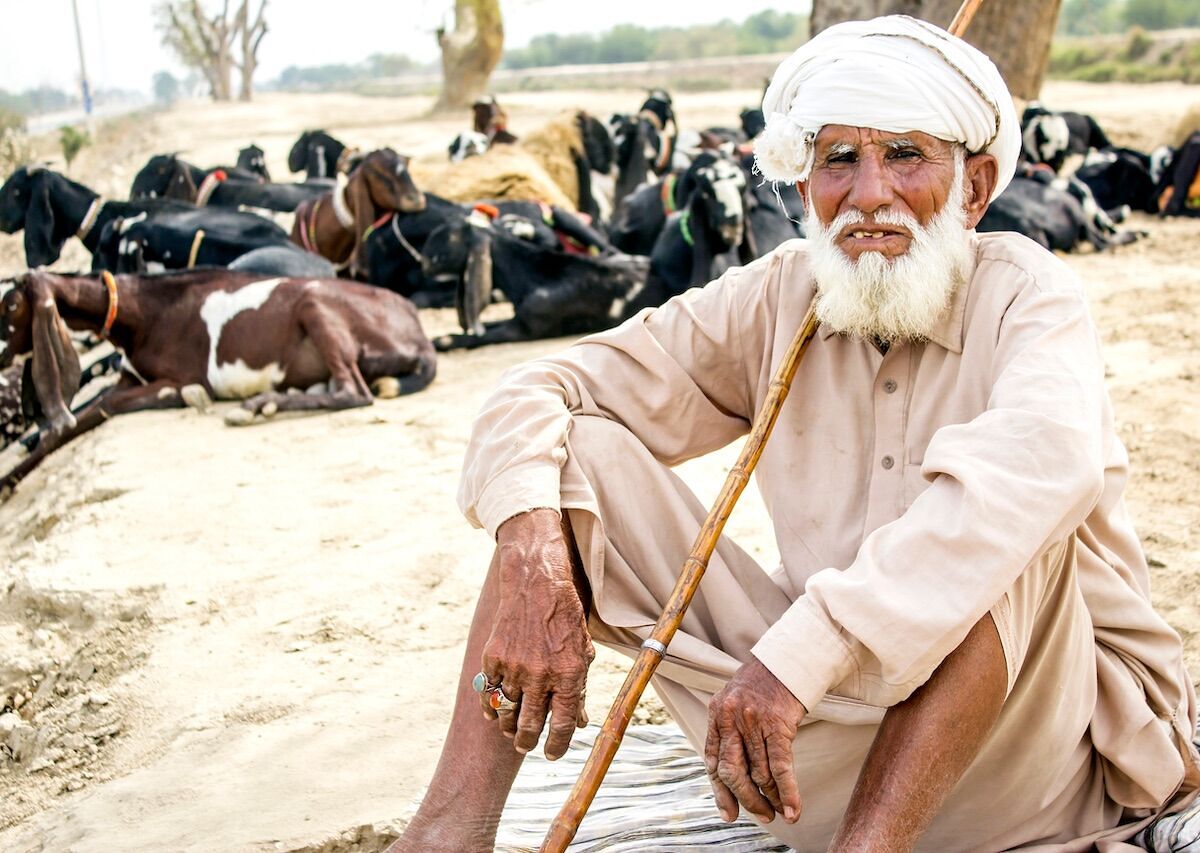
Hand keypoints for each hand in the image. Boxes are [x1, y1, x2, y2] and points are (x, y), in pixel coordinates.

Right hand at [481, 509, 594, 759]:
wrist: (537, 586)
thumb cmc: (565, 619)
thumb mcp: (583, 652)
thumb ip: (580, 689)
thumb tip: (578, 722)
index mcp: (568, 674)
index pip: (562, 725)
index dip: (557, 746)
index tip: (551, 755)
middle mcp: (541, 674)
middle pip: (529, 726)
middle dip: (527, 742)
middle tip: (526, 745)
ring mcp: (514, 667)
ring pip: (507, 713)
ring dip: (508, 727)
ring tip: (512, 730)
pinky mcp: (494, 658)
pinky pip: (488, 694)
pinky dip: (490, 707)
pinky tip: (494, 713)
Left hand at [705, 657, 805, 824]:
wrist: (787, 660)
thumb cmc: (763, 685)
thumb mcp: (735, 702)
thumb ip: (729, 731)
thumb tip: (731, 772)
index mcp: (717, 715)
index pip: (712, 762)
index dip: (721, 792)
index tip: (728, 814)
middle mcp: (731, 719)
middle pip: (732, 773)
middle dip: (747, 800)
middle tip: (762, 815)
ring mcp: (753, 722)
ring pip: (759, 774)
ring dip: (772, 799)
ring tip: (780, 812)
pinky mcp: (778, 726)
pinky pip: (780, 768)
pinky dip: (788, 793)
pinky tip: (793, 811)